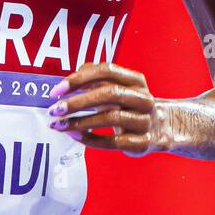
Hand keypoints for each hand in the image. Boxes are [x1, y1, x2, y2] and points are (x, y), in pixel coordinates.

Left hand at [46, 62, 171, 157]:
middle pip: (110, 94)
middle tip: (55, 109)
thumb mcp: (116, 87)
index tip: (57, 89)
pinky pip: (113, 142)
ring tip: (58, 124)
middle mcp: (143, 98)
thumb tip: (68, 82)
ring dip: (80, 122)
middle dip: (78, 102)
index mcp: (136, 80)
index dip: (80, 78)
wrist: (159, 130)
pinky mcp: (142, 143)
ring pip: (111, 118)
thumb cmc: (128, 106)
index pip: (106, 71)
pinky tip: (74, 135)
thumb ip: (93, 78)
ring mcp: (145, 121)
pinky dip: (91, 139)